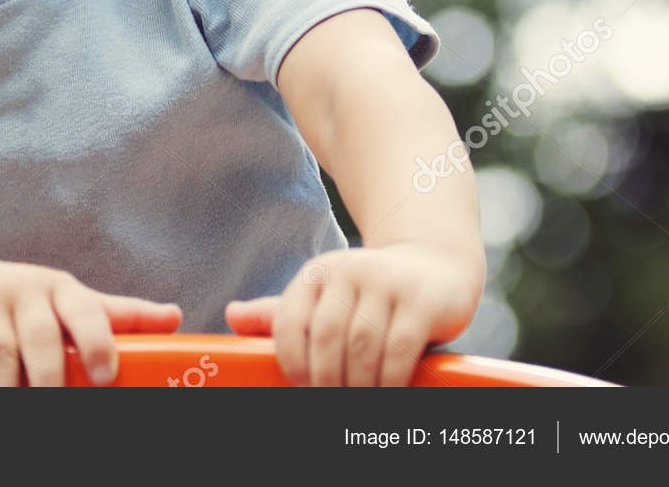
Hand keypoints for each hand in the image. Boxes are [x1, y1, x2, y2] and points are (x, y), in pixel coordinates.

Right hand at [0, 259, 181, 386]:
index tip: (105, 375)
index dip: (97, 342)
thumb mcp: (71, 304)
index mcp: (61, 287)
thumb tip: (175, 316)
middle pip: (41, 341)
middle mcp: (22, 287)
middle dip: (51, 381)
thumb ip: (117, 316)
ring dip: (9, 389)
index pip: (86, 310)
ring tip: (20, 400)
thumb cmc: (29, 305)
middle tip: (56, 402)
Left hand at [224, 243, 480, 386]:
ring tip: (359, 402)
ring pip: (362, 346)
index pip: (289, 321)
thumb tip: (231, 316)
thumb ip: (282, 312)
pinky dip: (389, 381)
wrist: (436, 265)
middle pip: (326, 338)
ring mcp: (387, 282)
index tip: (302, 388)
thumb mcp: (325, 297)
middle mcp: (349, 269)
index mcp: (317, 272)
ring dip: (358, 385)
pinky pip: (398, 350)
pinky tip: (387, 394)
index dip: (290, 362)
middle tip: (333, 401)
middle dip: (326, 380)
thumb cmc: (370, 293)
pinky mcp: (421, 300)